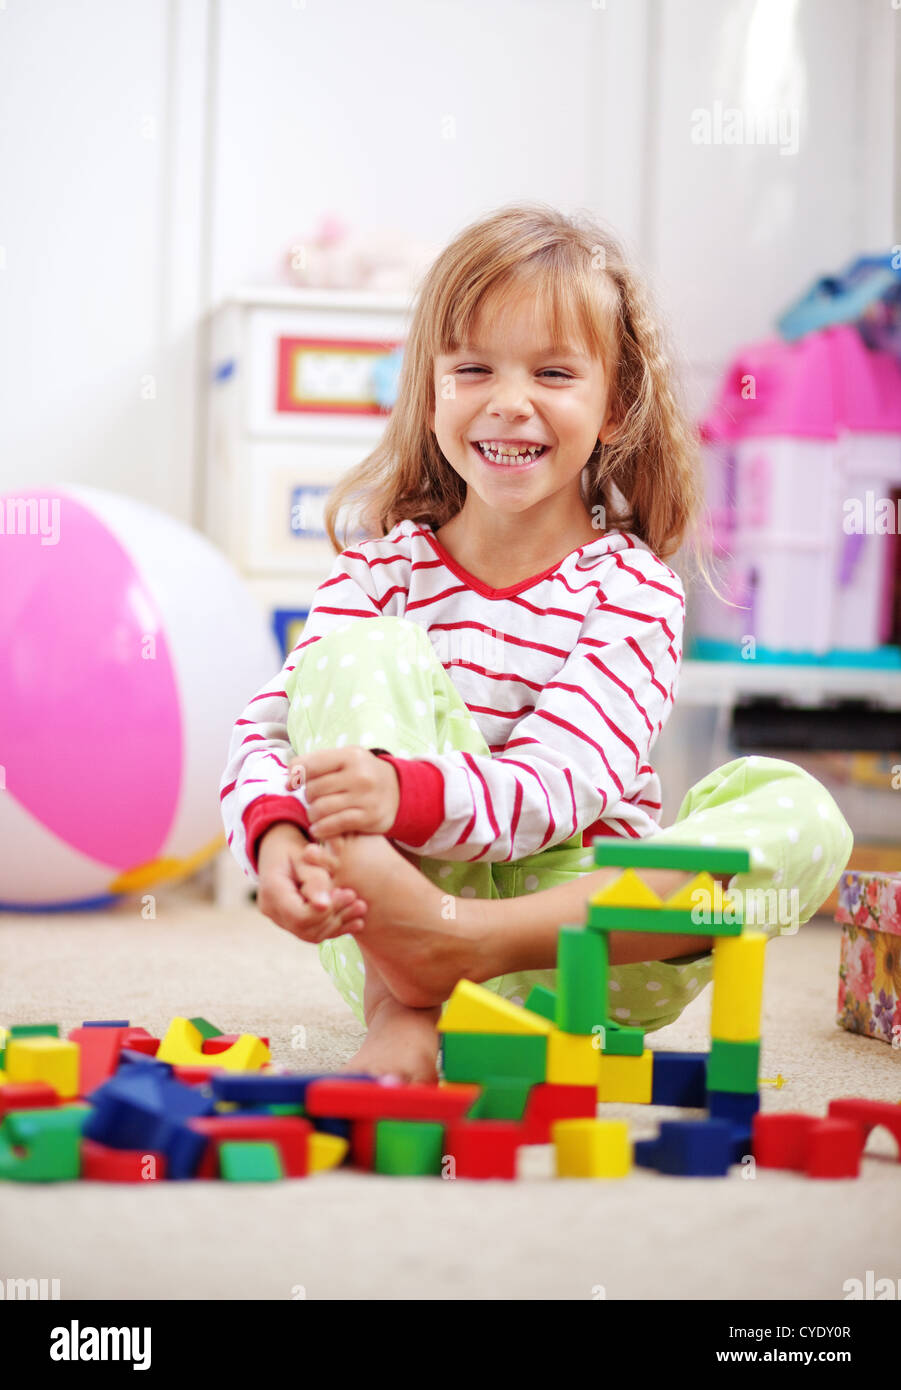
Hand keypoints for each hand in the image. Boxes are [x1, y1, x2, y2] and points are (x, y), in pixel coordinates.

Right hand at [256, 823, 367, 942]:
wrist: (280, 850)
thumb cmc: (294, 848)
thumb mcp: (305, 857)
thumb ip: (315, 880)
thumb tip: (324, 905)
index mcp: (271, 892)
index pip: (299, 916)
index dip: (324, 911)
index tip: (346, 892)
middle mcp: (271, 910)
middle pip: (305, 928)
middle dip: (335, 916)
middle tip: (356, 898)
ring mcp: (280, 919)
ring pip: (311, 935)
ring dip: (339, 923)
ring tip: (361, 907)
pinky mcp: (291, 923)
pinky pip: (313, 934)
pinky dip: (336, 928)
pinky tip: (358, 922)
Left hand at [285, 747, 399, 838]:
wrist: (398, 791)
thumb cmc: (362, 774)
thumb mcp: (345, 759)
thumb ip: (316, 764)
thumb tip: (288, 782)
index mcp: (350, 755)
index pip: (309, 765)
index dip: (294, 776)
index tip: (292, 784)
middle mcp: (359, 774)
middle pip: (313, 790)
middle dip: (308, 797)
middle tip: (315, 799)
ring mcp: (365, 796)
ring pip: (320, 809)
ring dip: (312, 815)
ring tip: (316, 814)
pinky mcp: (369, 817)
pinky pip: (334, 825)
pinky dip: (321, 829)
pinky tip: (318, 828)